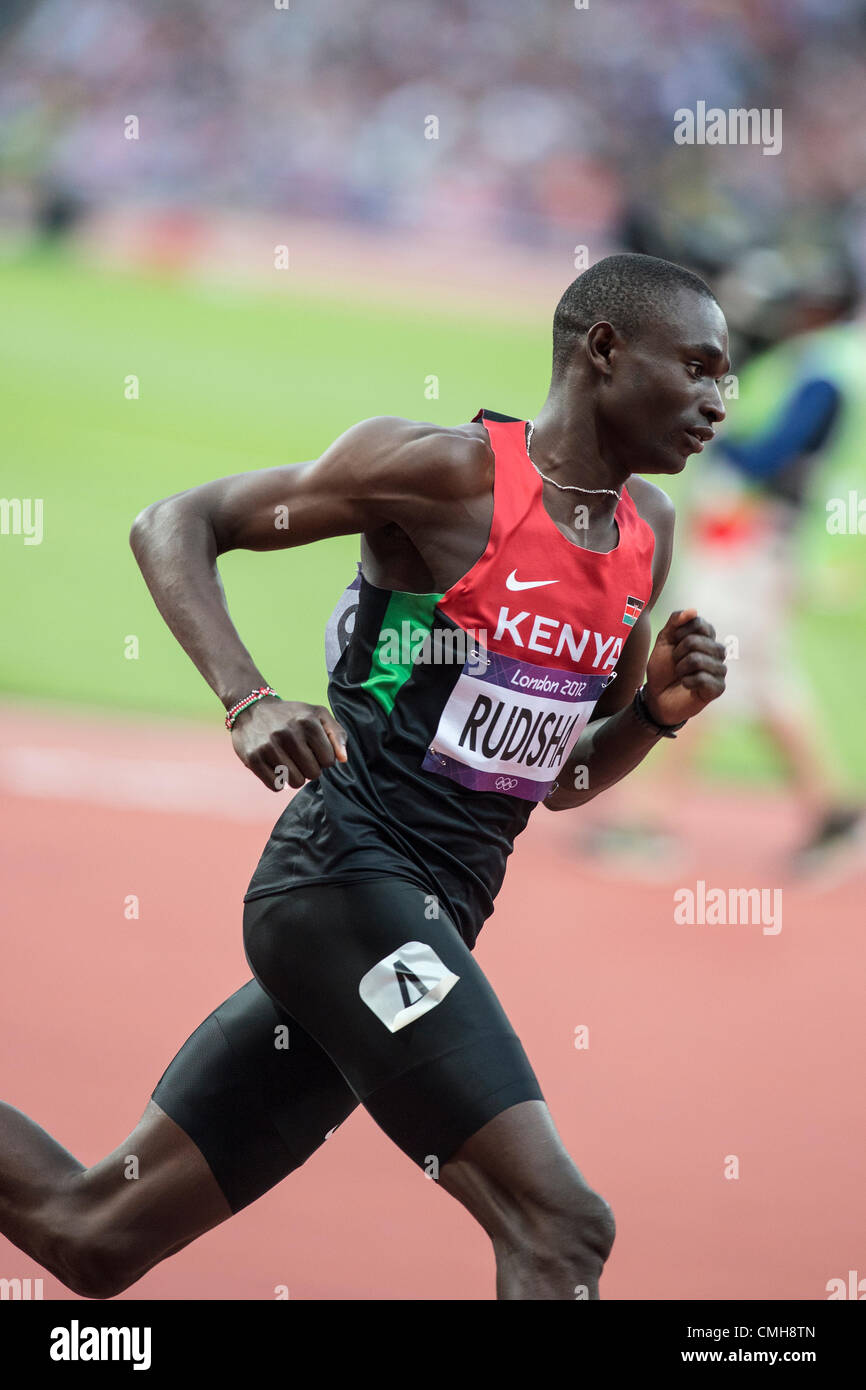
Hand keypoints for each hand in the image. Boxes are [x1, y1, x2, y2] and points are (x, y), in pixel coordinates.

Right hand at [230, 698, 347, 790]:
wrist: (251, 708)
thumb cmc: (291, 715)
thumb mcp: (317, 714)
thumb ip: (336, 734)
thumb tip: (343, 759)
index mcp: (308, 721)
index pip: (329, 761)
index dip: (322, 758)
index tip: (313, 749)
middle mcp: (288, 733)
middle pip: (313, 773)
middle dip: (309, 768)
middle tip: (299, 756)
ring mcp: (269, 746)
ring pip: (295, 782)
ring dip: (294, 776)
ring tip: (288, 761)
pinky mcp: (253, 758)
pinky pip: (276, 786)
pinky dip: (278, 781)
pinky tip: (274, 766)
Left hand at [645, 609, 725, 725]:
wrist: (657, 696)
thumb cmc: (663, 668)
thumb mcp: (664, 640)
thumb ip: (675, 622)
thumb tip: (693, 610)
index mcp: (707, 637)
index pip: (699, 623)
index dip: (679, 633)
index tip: (674, 644)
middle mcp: (717, 651)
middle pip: (696, 641)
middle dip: (677, 653)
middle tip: (676, 664)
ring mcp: (720, 669)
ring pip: (697, 660)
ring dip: (680, 669)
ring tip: (681, 675)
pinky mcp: (719, 687)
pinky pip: (702, 678)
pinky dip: (687, 682)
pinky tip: (687, 686)